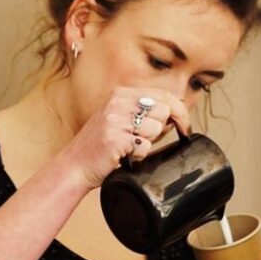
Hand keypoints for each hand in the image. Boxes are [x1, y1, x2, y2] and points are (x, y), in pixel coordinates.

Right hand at [60, 86, 191, 188]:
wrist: (75, 166)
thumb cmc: (101, 146)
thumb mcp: (121, 120)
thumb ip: (146, 114)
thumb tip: (177, 115)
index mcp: (121, 94)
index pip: (163, 94)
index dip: (180, 110)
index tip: (185, 125)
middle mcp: (117, 102)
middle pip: (163, 110)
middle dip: (162, 129)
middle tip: (144, 140)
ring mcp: (115, 119)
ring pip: (156, 128)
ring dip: (148, 142)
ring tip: (130, 147)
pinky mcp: (114, 138)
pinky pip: (145, 146)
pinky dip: (139, 155)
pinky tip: (125, 155)